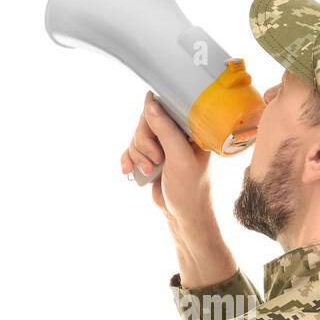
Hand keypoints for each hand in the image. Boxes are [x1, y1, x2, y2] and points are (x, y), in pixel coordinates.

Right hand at [119, 93, 235, 286]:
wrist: (183, 217)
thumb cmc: (190, 190)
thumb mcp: (180, 158)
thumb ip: (165, 130)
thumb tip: (149, 103)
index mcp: (191, 129)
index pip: (165, 109)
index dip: (154, 121)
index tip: (157, 142)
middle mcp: (177, 135)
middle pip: (146, 122)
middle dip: (144, 143)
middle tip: (156, 160)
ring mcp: (163, 146)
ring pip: (137, 137)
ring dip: (138, 155)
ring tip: (150, 171)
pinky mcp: (152, 158)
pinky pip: (131, 150)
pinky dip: (129, 160)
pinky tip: (129, 171)